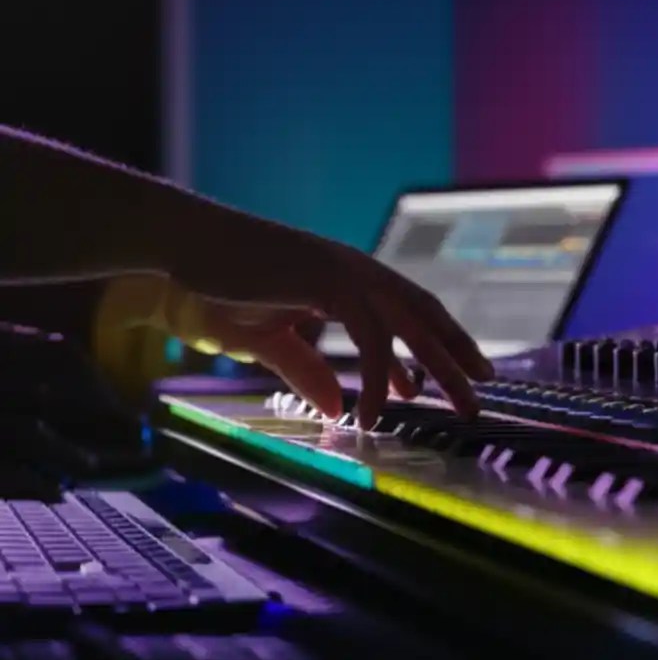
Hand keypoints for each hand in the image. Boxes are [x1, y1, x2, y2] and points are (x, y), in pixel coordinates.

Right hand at [137, 206, 493, 426]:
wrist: (177, 249)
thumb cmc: (214, 287)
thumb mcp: (266, 341)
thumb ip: (305, 370)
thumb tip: (335, 406)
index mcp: (347, 277)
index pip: (408, 311)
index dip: (435, 344)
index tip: (455, 378)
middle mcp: (355, 269)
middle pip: (424, 315)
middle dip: (456, 356)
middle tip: (479, 395)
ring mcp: (344, 269)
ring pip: (412, 322)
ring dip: (442, 367)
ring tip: (461, 407)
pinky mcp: (327, 279)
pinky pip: (370, 335)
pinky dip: (380, 375)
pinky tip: (377, 411)